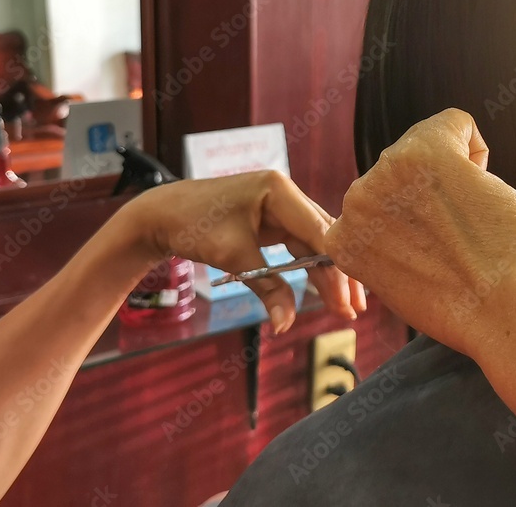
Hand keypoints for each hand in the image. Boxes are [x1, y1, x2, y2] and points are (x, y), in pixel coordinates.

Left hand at [120, 171, 365, 331]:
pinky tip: (325, 291)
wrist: (161, 215)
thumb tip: (284, 326)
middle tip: (354, 310)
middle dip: (339, 274)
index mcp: (280, 190)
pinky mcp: (274, 221)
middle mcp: (286, 194)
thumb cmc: (192, 225)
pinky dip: (310, 269)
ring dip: (328, 275)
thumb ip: (266, 288)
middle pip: (323, 237)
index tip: (347, 299)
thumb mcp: (232, 257)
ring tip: (346, 307)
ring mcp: (281, 207)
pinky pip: (300, 246)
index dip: (336, 267)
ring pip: (315, 244)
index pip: (319, 230)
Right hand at [325, 109, 515, 357]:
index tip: (439, 261)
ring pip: (426, 147)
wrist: (514, 312)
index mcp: (345, 239)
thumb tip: (404, 210)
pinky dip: (477, 149)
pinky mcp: (424, 150)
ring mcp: (386, 174)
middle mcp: (356, 204)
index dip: (420, 226)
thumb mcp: (404, 280)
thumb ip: (389, 243)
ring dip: (454, 178)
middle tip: (459, 244)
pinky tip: (485, 192)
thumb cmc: (476, 305)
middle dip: (433, 198)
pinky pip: (454, 123)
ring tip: (470, 224)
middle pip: (402, 174)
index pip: (380, 204)